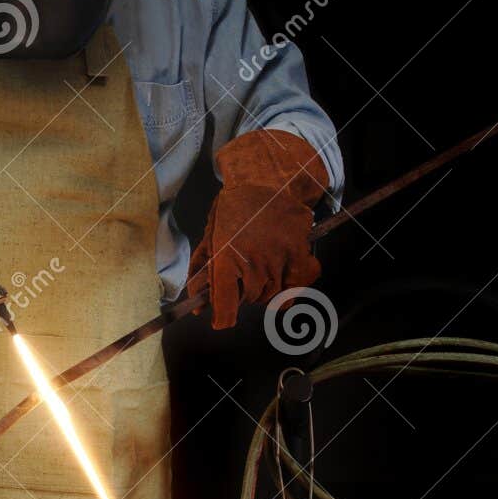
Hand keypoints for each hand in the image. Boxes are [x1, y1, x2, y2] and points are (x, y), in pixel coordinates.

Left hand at [186, 129, 329, 329]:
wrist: (267, 179)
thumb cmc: (235, 206)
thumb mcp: (211, 235)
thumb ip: (202, 272)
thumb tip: (197, 304)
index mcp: (226, 259)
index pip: (226, 307)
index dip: (223, 318)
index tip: (221, 320)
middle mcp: (254, 264)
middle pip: (251, 300)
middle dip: (244, 291)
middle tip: (244, 268)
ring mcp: (279, 261)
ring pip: (273, 295)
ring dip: (267, 286)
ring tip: (262, 260)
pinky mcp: (300, 254)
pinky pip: (298, 285)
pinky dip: (292, 283)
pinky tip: (284, 267)